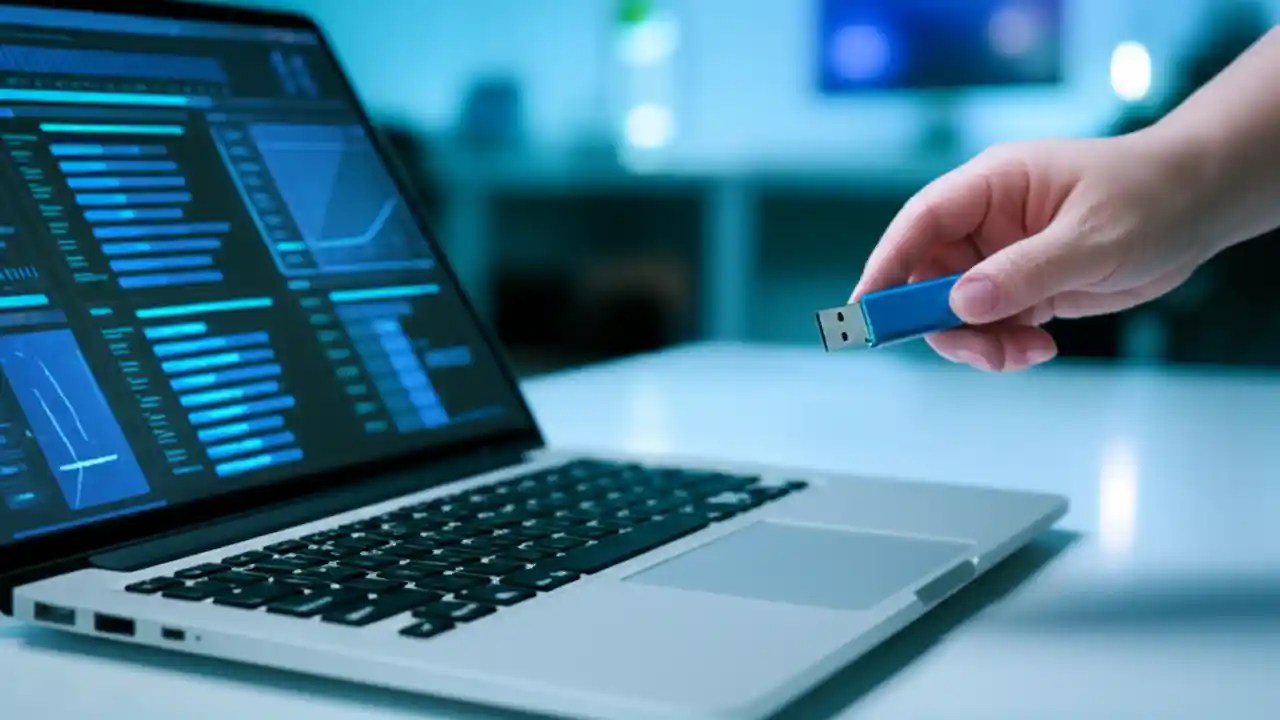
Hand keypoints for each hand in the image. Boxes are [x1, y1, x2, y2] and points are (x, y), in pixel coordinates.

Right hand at [852, 132, 1220, 370]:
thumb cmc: (1150, 196)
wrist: (1199, 206)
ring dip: (977, 342)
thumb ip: (1025, 272)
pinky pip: (988, 327)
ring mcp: (1000, 257)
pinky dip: (1003, 347)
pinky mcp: (1021, 288)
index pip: (921, 223)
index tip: (867, 311)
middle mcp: (985, 222)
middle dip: (941, 321)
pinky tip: (1038, 347)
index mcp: (990, 185)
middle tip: (974, 351)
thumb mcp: (1091, 237)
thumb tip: (962, 304)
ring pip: (955, 311)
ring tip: (1021, 353)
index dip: (887, 265)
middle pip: (926, 276)